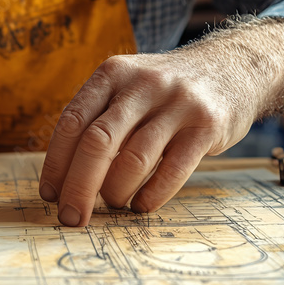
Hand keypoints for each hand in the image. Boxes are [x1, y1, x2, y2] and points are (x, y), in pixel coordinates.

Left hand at [38, 18, 283, 225]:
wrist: (233, 67)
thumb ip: (98, 119)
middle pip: (97, 143)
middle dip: (78, 187)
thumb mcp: (127, 86)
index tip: (50, 195)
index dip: (56, 164)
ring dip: (115, 192)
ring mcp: (176, 103)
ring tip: (113, 203)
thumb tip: (62, 179)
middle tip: (71, 217)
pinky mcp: (207, 125)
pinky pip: (172, 170)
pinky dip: (151, 195)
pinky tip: (141, 205)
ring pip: (133, 159)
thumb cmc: (165, 91)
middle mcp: (141, 84)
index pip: (72, 122)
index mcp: (112, 74)